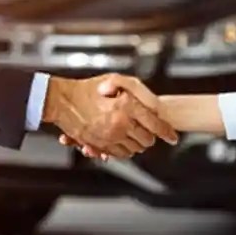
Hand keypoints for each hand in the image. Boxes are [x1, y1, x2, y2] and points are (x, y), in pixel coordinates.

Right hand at [42, 74, 176, 158]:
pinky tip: (120, 138)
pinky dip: (123, 149)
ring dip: (136, 143)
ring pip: (135, 149)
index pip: (156, 125)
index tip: (172, 137)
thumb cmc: (88, 89)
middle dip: (150, 136)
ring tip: (131, 132)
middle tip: (147, 130)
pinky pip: (119, 154)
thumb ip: (138, 92)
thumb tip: (153, 107)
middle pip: (147, 140)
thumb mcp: (116, 80)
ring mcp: (110, 137)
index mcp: (127, 106)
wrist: (62, 101)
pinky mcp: (100, 145)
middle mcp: (120, 124)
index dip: (167, 132)